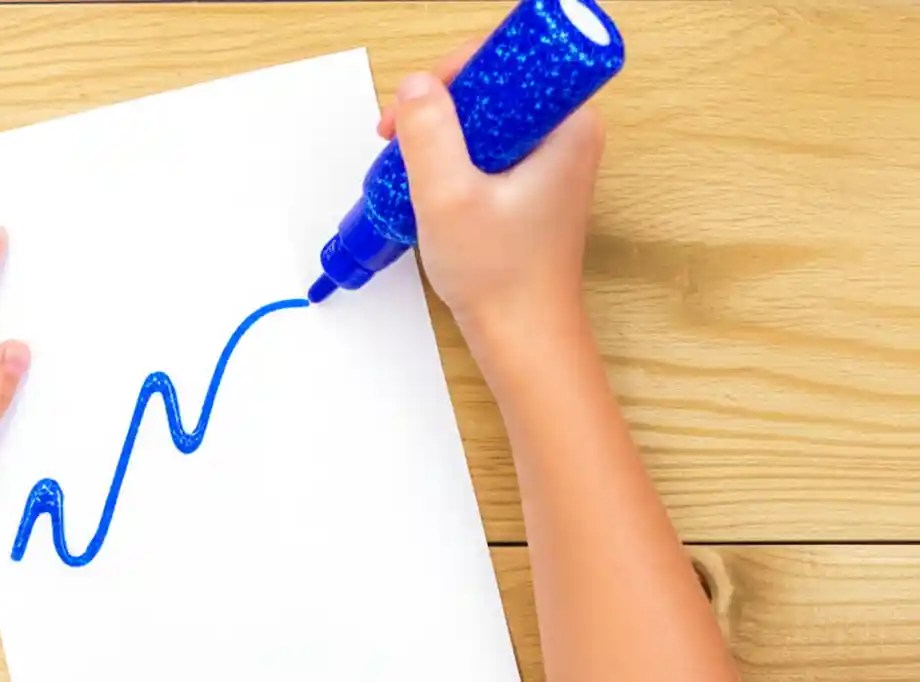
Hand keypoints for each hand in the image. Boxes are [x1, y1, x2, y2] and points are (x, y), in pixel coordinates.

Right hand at [377, 43, 604, 350]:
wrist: (521, 333)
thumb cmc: (501, 277)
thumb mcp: (448, 196)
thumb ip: (428, 131)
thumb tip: (416, 86)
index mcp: (568, 124)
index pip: (513, 55)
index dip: (460, 69)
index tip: (428, 102)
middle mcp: (567, 131)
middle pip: (495, 79)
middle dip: (442, 101)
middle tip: (405, 136)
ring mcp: (550, 154)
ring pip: (485, 111)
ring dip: (441, 129)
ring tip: (412, 163)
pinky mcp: (531, 176)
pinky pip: (487, 140)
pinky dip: (453, 151)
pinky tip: (430, 178)